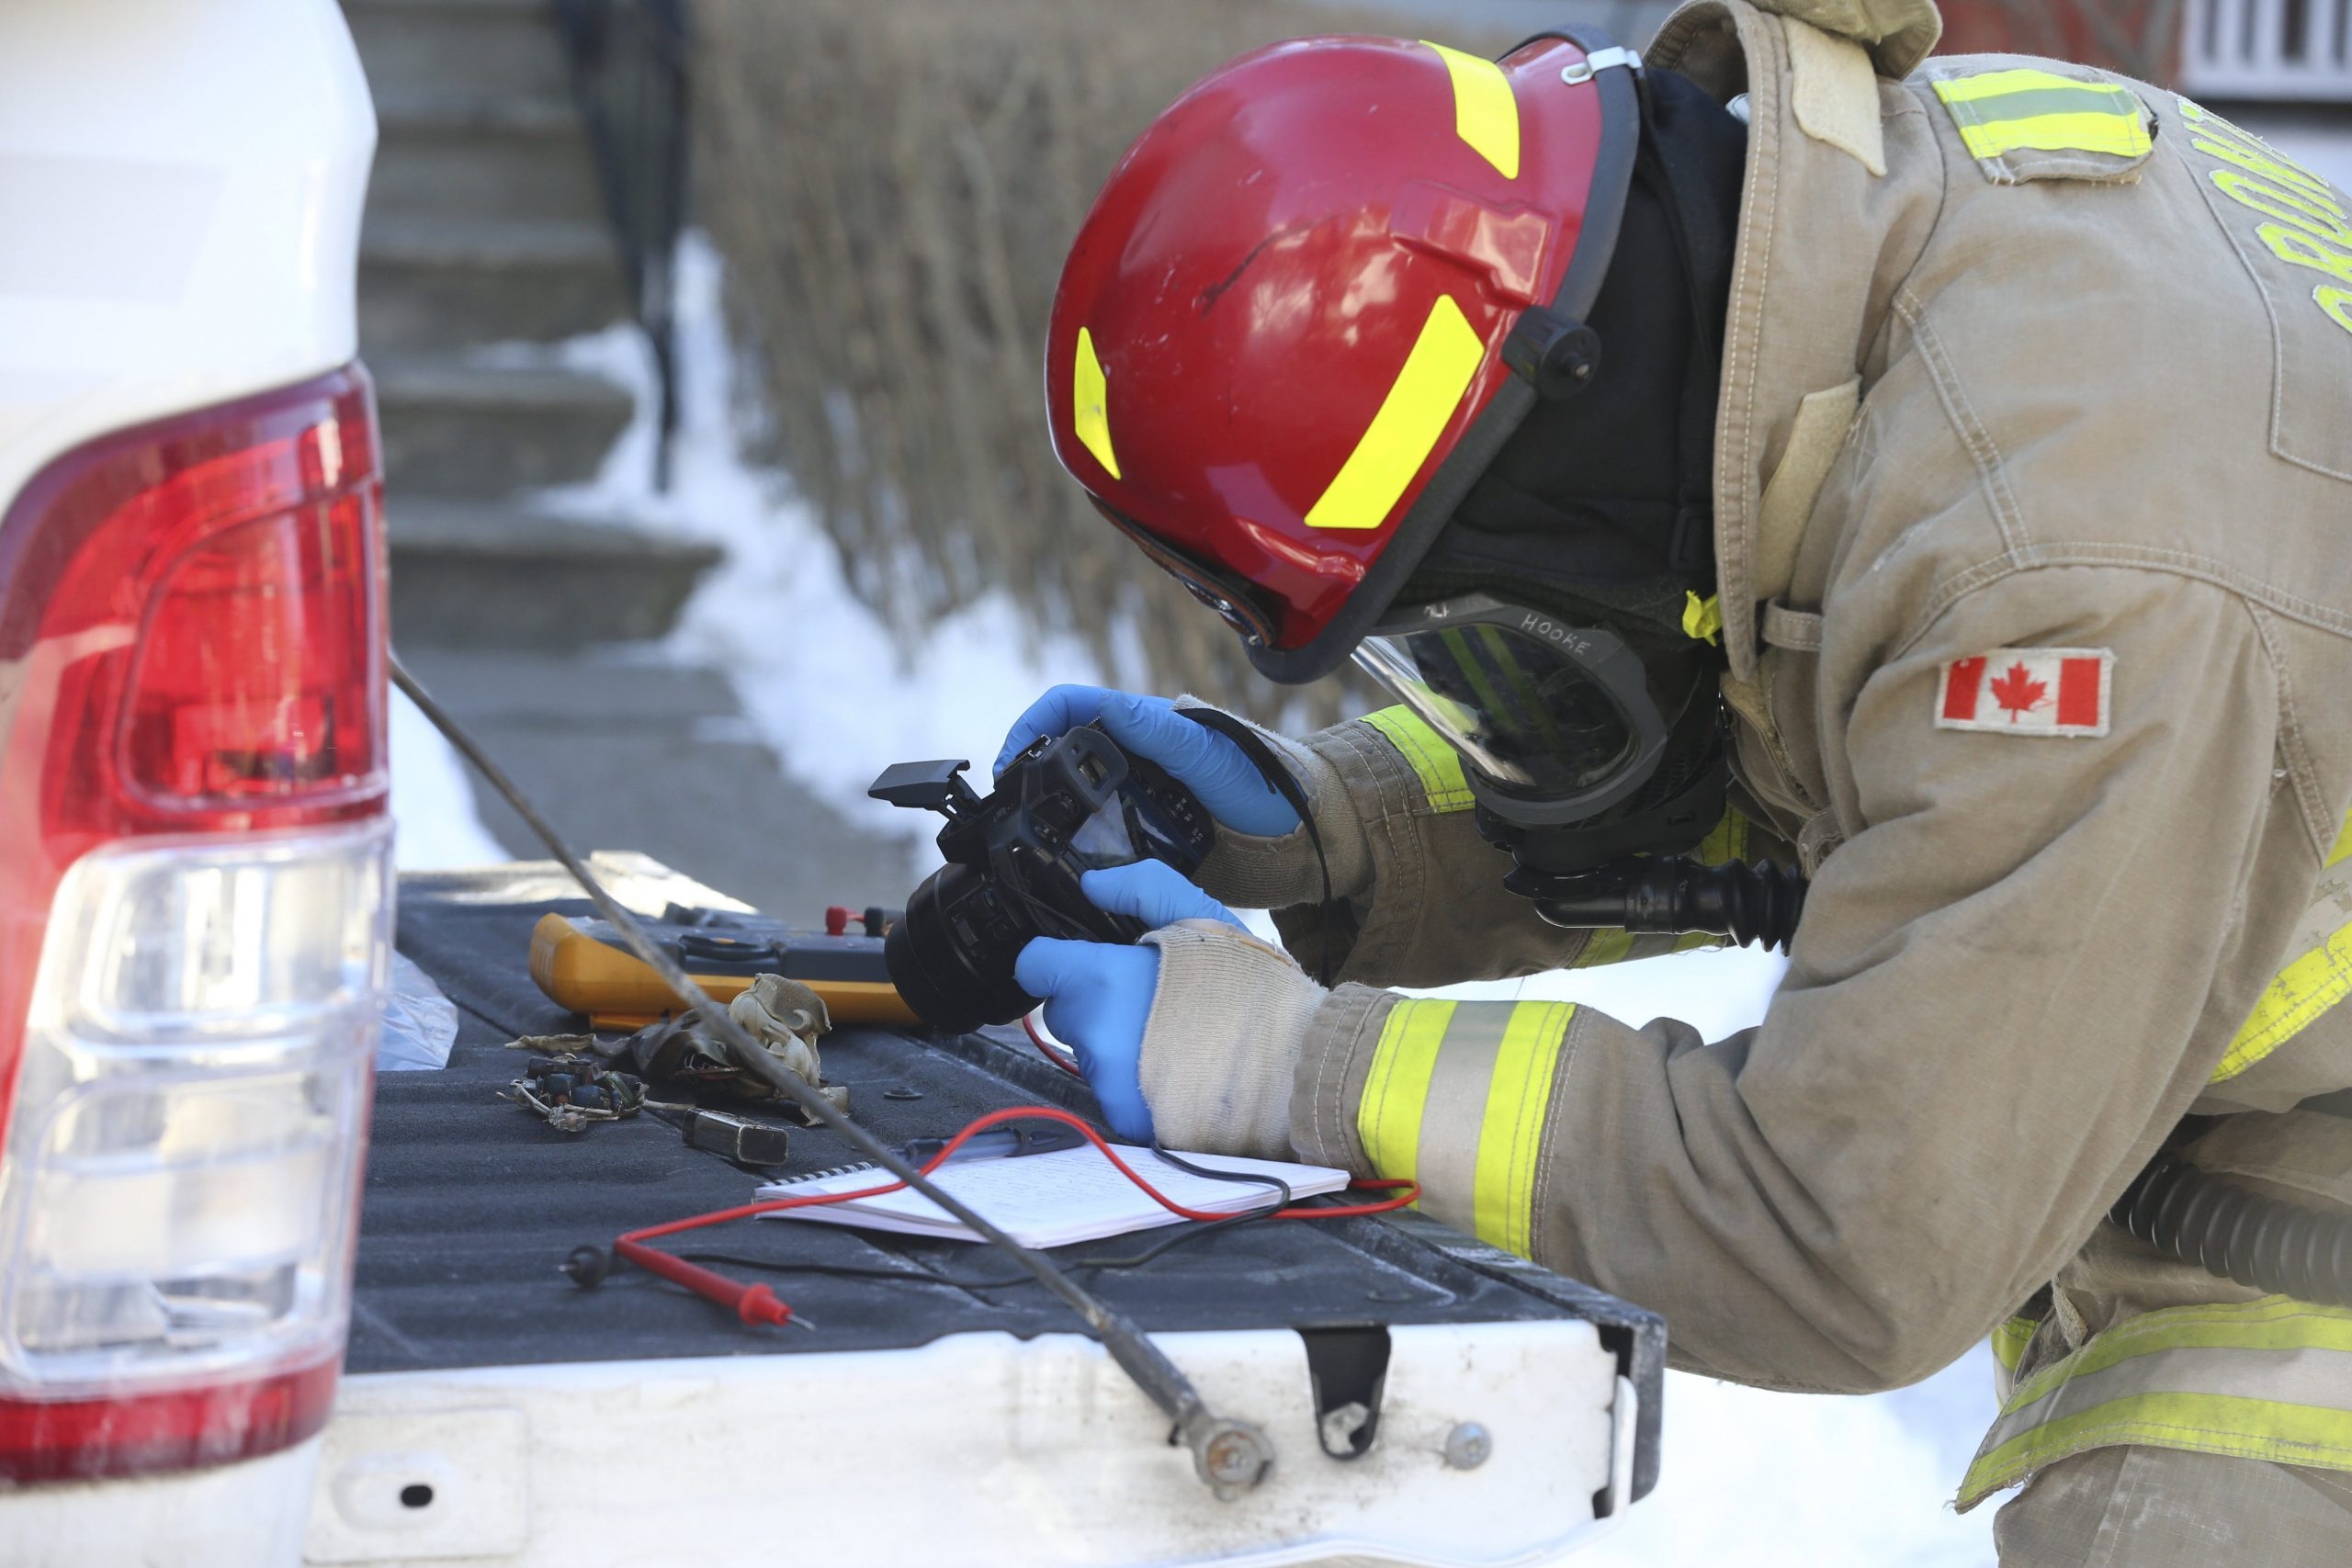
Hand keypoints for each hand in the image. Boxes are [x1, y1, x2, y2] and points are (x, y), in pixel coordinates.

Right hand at [994, 686, 1300, 837]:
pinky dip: (1075, 854)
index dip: (1030, 727)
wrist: (1304, 841)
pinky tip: (1069, 871)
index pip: (1068, 708)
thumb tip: (1108, 708)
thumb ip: (1161, 731)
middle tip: (1010, 812)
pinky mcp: (1143, 842)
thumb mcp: (1210, 754)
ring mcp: (1136, 800)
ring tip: (1030, 845)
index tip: (1010, 765)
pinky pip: (1096, 845)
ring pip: (1072, 802)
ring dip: (1048, 818)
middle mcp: (1132, 759)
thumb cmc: (1267, 784)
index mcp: (1143, 725)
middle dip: (1029, 777)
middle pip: (1060, 755)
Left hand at [1013, 861, 1246, 1141]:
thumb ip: (1141, 889)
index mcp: (1102, 978)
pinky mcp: (1124, 1117)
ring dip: (1112, 1042)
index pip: (1036, 965)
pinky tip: (1171, 1068)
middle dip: (1093, 1002)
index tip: (1080, 961)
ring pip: (1086, 1052)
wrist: (1290, 1062)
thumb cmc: (1247, 985)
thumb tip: (1091, 885)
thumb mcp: (1200, 915)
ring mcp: (1107, 1082)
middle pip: (1064, 1011)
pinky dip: (1131, 1081)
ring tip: (1168, 1034)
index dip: (1057, 959)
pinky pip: (1109, 1089)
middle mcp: (1094, 1035)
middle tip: (1146, 998)